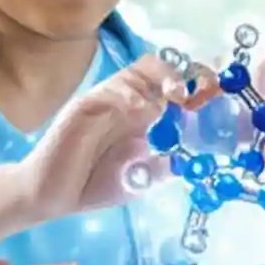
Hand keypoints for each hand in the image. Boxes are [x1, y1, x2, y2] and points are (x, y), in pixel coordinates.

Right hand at [5, 54, 217, 220]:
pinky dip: (127, 96)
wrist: (51, 197)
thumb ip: (163, 166)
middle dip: (179, 75)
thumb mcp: (139, 178)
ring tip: (174, 98)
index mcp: (139, 114)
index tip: (214, 93)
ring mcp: (102, 102)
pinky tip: (140, 109)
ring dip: (159, 81)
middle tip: (192, 94)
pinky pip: (107, 93)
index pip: (168, 83)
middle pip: (154, 67)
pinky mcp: (81, 109)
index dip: (192, 83)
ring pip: (134, 73)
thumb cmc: (92, 184)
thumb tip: (194, 161)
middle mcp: (123, 102)